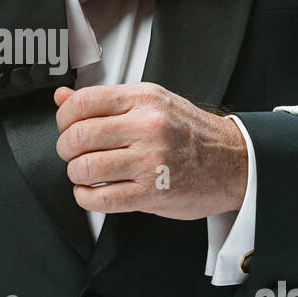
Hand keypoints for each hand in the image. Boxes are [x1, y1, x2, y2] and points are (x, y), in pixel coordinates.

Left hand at [53, 82, 247, 219]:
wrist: (234, 161)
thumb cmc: (192, 132)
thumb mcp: (152, 103)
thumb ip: (106, 101)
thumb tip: (63, 97)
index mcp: (144, 99)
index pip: (83, 102)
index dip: (63, 117)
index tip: (65, 126)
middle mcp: (147, 127)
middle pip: (79, 136)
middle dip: (65, 148)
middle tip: (72, 152)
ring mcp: (150, 161)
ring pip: (86, 168)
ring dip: (76, 174)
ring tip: (85, 173)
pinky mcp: (152, 193)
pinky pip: (102, 199)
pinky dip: (85, 198)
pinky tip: (90, 192)